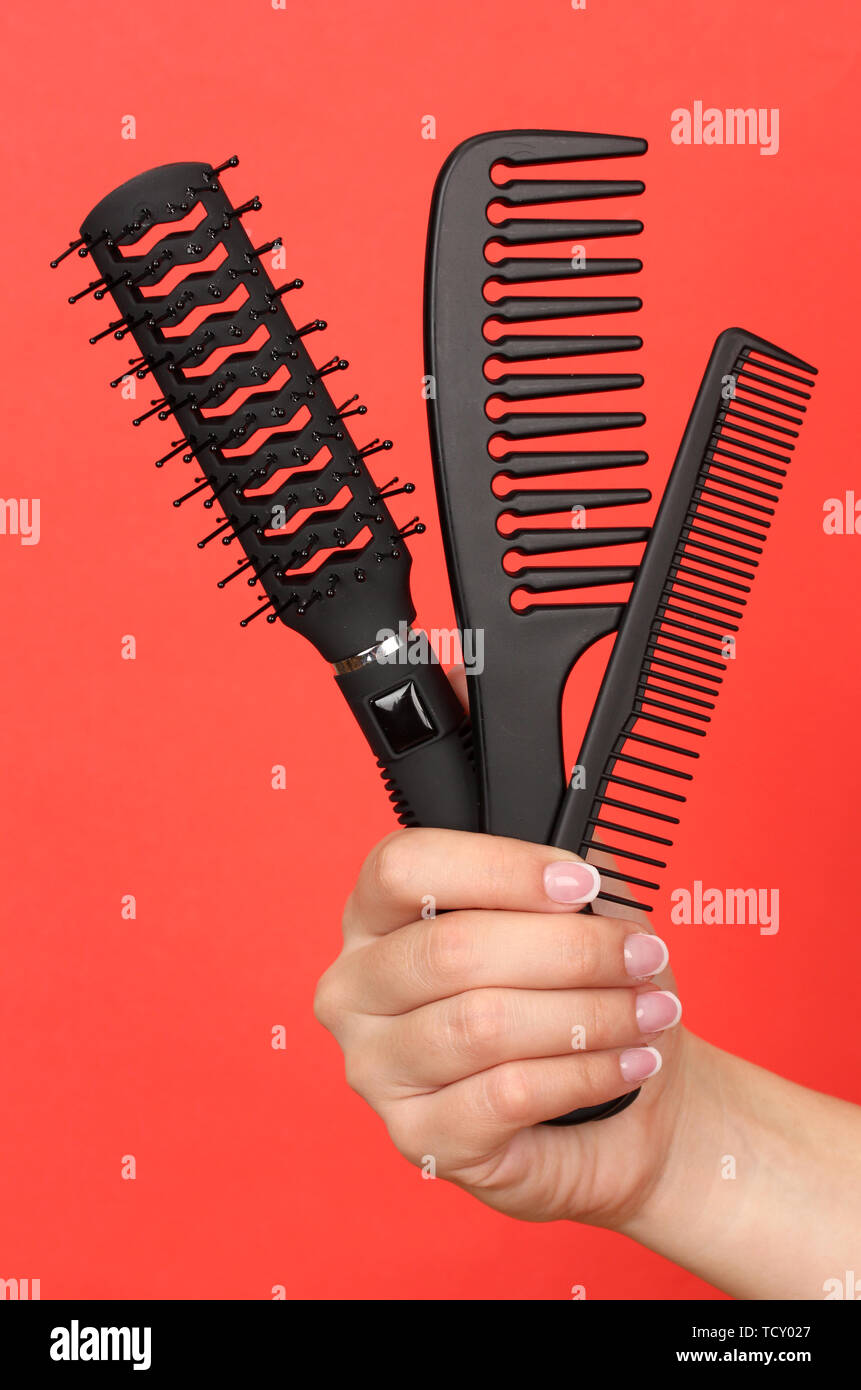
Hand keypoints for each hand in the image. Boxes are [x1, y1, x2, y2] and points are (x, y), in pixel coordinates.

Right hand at [314, 827, 688, 1227]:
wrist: (612, 1110)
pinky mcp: (418, 1137)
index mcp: (376, 914)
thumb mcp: (574, 912)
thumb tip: (578, 872)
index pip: (404, 869)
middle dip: (568, 950)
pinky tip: (631, 1060)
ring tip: (648, 1010)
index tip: (581, 885)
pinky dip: (585, 1073)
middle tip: (640, 954)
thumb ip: (564, 874)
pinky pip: (507, 1095)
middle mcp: (356, 987)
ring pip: (482, 1024)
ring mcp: (376, 1068)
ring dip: (587, 1014)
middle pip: (450, 949)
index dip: (498, 869)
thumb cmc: (576, 993)